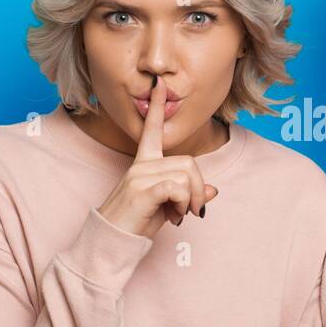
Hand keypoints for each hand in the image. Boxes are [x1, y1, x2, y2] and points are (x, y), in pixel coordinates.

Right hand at [97, 75, 218, 238]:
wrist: (113, 242)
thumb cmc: (137, 223)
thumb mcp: (168, 206)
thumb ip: (188, 194)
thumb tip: (213, 190)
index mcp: (144, 163)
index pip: (151, 129)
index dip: (156, 106)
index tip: (160, 83)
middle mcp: (141, 165)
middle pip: (189, 162)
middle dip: (198, 188)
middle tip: (194, 211)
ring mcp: (139, 176)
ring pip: (186, 174)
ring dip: (192, 198)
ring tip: (182, 215)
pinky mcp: (142, 191)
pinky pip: (177, 187)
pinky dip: (185, 203)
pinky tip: (176, 217)